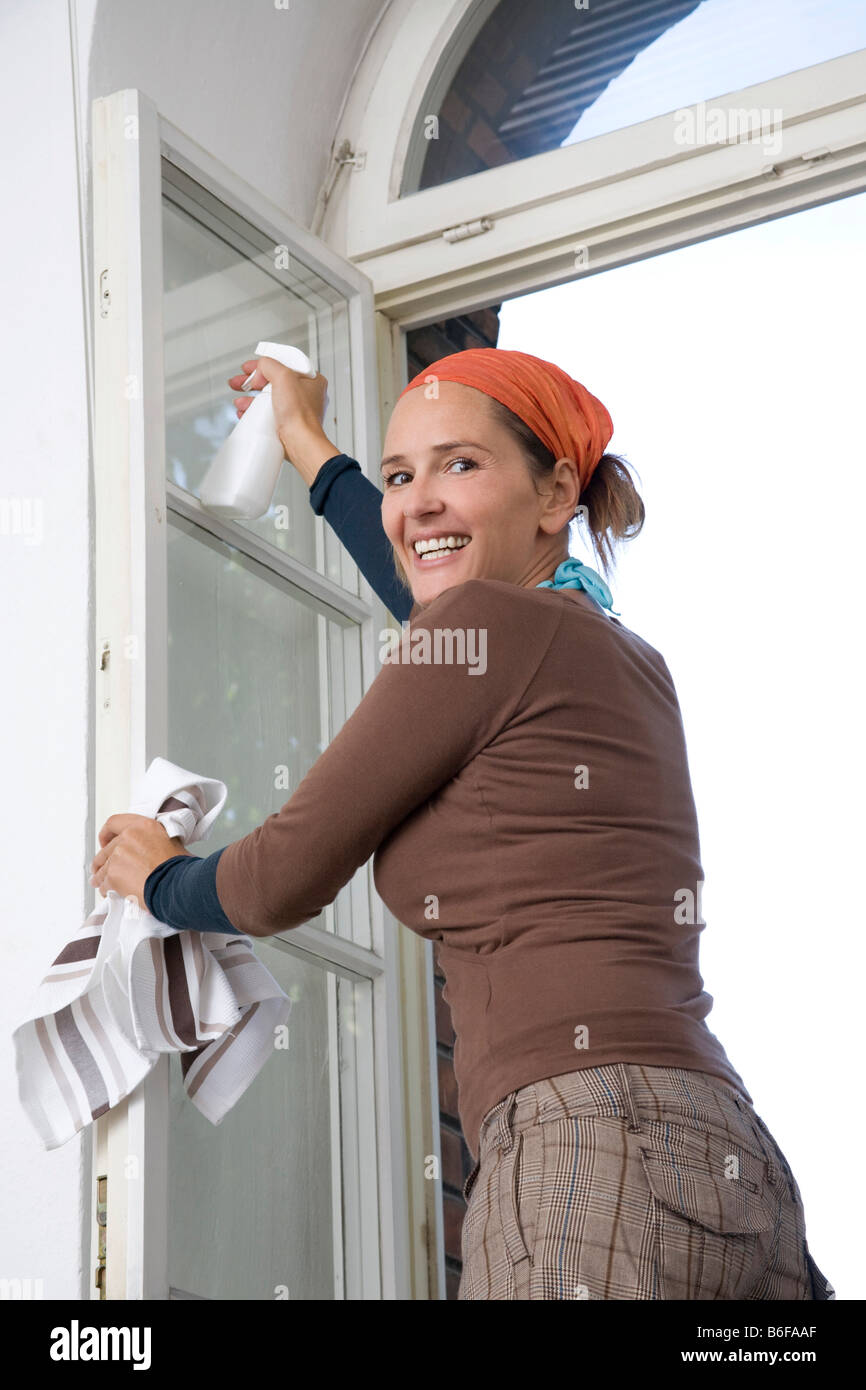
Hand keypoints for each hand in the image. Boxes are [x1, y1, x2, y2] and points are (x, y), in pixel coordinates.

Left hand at [90, 814, 190, 909]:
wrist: (178, 885)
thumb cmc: (180, 869)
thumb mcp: (172, 843)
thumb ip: (154, 842)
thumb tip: (152, 850)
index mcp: (143, 826)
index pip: (115, 822)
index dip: (106, 834)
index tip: (105, 841)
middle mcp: (128, 837)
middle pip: (106, 849)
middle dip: (102, 861)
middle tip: (101, 868)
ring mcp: (118, 856)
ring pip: (102, 867)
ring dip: (102, 876)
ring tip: (102, 883)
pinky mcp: (113, 874)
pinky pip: (104, 884)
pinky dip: (106, 889)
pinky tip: (112, 893)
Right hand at [228, 357, 335, 477]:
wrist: (301, 445)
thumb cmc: (300, 416)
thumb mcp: (283, 377)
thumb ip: (269, 365)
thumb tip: (261, 368)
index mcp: (312, 380)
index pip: (285, 363)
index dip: (264, 364)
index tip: (250, 368)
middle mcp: (307, 395)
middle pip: (274, 381)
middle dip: (253, 382)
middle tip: (239, 382)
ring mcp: (298, 411)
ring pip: (270, 398)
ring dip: (251, 398)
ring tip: (239, 401)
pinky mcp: (289, 424)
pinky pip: (269, 413)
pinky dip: (256, 412)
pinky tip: (246, 412)